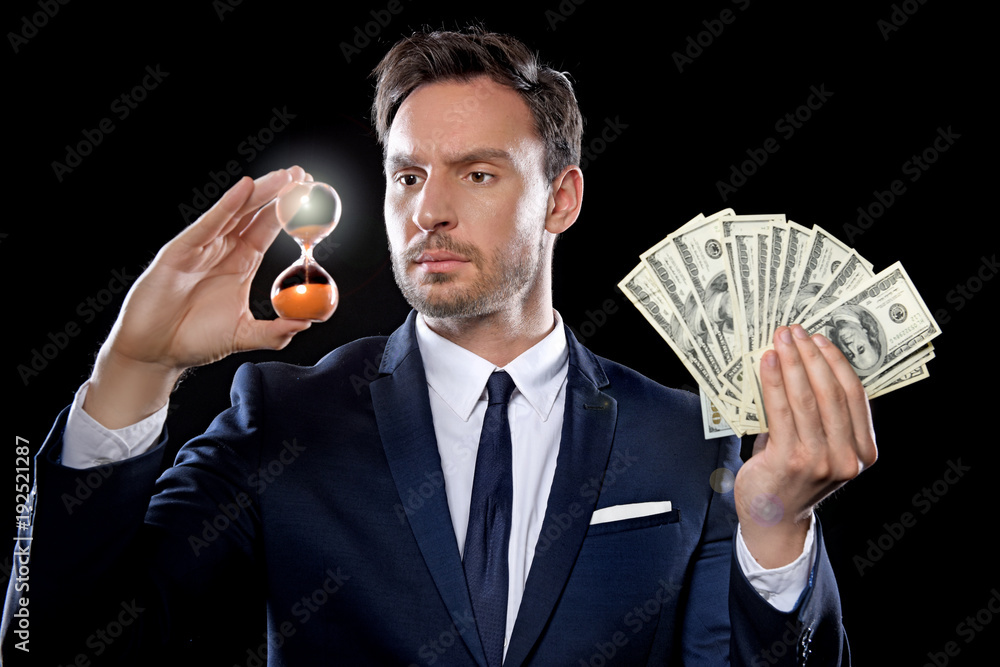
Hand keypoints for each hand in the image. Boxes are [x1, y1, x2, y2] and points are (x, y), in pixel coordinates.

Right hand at [84, 167, 314, 427]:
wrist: (156, 352)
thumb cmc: (194, 340)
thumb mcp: (243, 335)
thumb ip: (275, 332)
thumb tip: (307, 324)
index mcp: (240, 262)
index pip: (268, 228)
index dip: (288, 210)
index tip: (311, 194)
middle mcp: (222, 249)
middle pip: (255, 212)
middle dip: (279, 192)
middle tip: (304, 175)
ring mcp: (201, 247)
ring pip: (235, 211)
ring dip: (261, 192)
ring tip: (285, 176)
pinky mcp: (179, 252)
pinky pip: (207, 225)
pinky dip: (226, 205)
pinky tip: (245, 189)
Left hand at [734, 324, 877, 567]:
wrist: (772, 519)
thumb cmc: (792, 475)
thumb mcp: (819, 445)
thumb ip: (819, 414)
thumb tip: (802, 363)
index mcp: (863, 452)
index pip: (855, 396)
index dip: (837, 363)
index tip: (820, 339)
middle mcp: (847, 458)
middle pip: (831, 393)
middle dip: (811, 356)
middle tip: (795, 331)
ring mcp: (820, 461)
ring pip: (806, 399)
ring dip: (792, 363)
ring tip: (779, 340)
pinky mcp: (790, 461)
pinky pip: (781, 411)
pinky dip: (773, 382)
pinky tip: (766, 363)